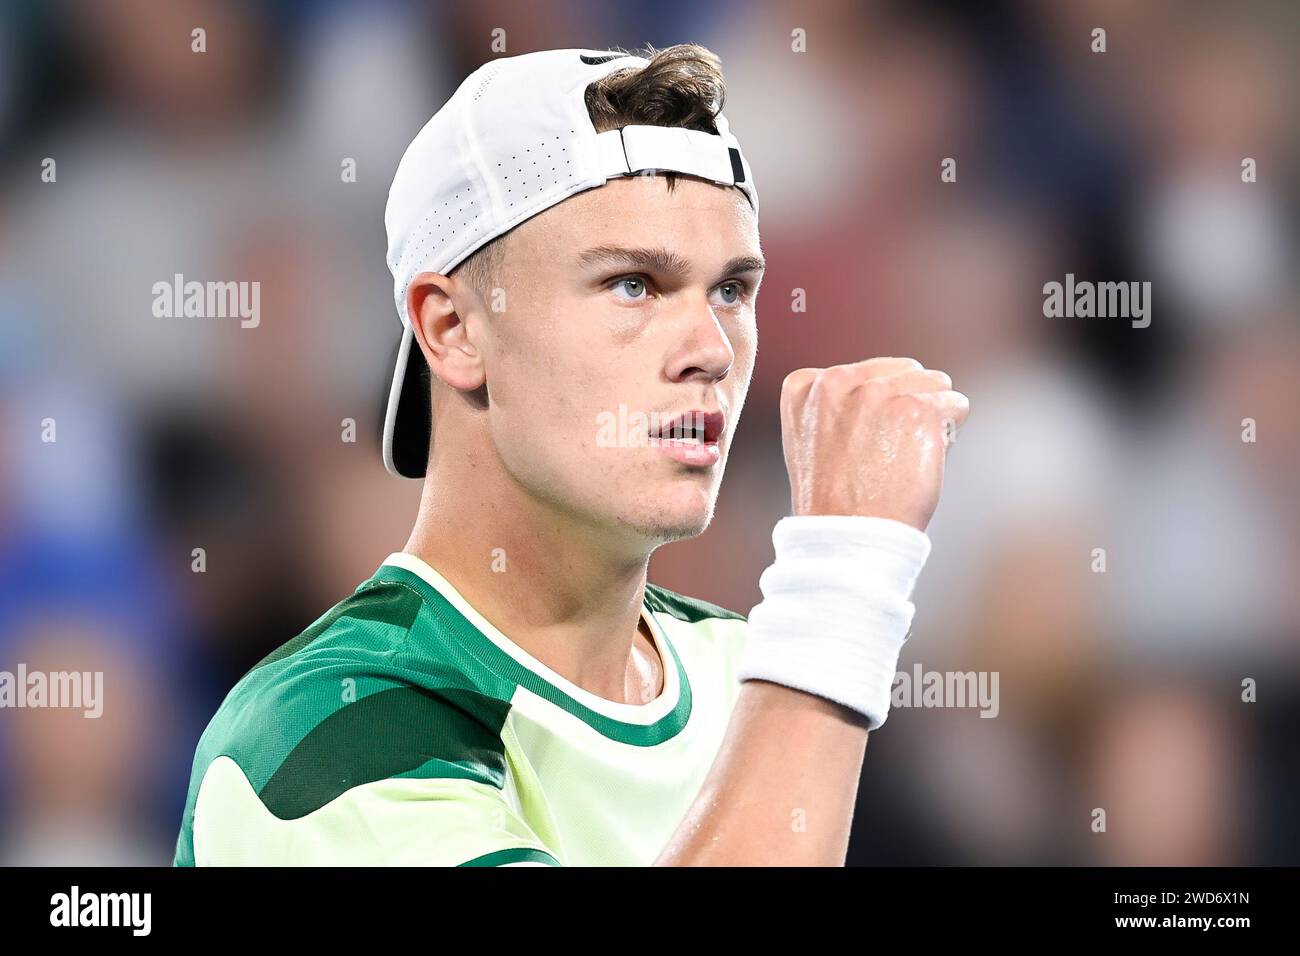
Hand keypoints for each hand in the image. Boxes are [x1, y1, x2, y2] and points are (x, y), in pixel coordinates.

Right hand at [779, 357, 968, 530]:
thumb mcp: (815, 438)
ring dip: (931, 416)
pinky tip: (923, 460)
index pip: (866, 372)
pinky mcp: (915, 410)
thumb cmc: (836, 499)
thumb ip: (838, 403)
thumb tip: (892, 378)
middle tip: (886, 453)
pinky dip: (949, 434)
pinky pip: (955, 406)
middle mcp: (836, 381)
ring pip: (934, 383)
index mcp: (804, 385)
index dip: (874, 408)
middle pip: (903, 371)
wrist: (849, 537)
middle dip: (906, 405)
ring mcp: (876, 394)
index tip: (860, 444)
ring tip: (904, 455)